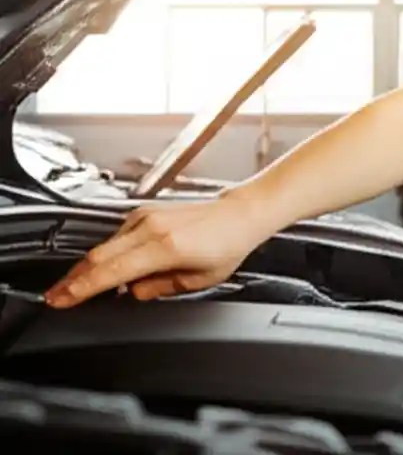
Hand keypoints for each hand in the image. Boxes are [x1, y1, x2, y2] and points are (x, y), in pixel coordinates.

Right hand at [43, 195, 273, 307]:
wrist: (240, 214)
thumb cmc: (227, 246)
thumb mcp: (198, 279)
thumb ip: (160, 287)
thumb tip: (133, 291)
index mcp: (165, 247)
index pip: (112, 271)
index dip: (82, 288)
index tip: (61, 299)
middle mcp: (151, 227)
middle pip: (98, 256)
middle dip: (73, 279)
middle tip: (55, 297)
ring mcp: (146, 216)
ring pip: (104, 245)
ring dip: (88, 267)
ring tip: (73, 287)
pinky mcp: (145, 211)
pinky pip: (116, 236)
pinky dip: (106, 254)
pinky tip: (103, 268)